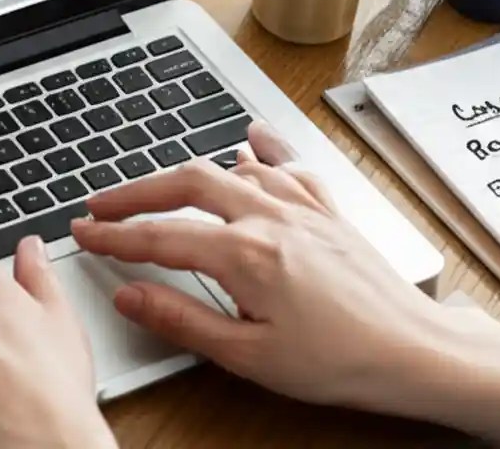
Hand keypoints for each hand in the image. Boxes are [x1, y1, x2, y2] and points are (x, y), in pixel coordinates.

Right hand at [73, 122, 499, 447]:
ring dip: (188, 172)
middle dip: (136, 191)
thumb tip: (131, 295)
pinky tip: (250, 140)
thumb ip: (183, 319)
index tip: (84, 233)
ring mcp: (301, 207)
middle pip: (186, 183)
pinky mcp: (327, 211)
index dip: (114, 234)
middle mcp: (271, 217)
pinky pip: (287, 165)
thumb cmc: (340, 360)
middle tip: (103, 203)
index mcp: (245, 254)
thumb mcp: (248, 355)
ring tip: (159, 185)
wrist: (414, 350)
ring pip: (231, 167)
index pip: (159, 236)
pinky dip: (261, 149)